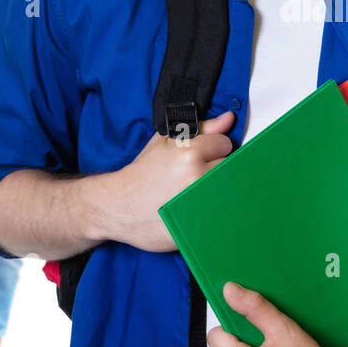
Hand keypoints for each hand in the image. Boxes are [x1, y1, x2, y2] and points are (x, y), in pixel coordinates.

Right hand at [109, 111, 234, 251]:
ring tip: (195, 192)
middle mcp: (196, 178)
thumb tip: (228, 118)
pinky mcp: (197, 227)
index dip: (213, 149)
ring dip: (218, 190)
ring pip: (229, 191)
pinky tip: (197, 209)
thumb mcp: (166, 143)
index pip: (225, 144)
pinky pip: (222, 216)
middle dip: (217, 169)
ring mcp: (198, 205)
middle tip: (197, 175)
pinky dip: (214, 211)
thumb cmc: (142, 174)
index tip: (202, 156)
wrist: (117, 207)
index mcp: (189, 154)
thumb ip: (201, 128)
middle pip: (230, 167)